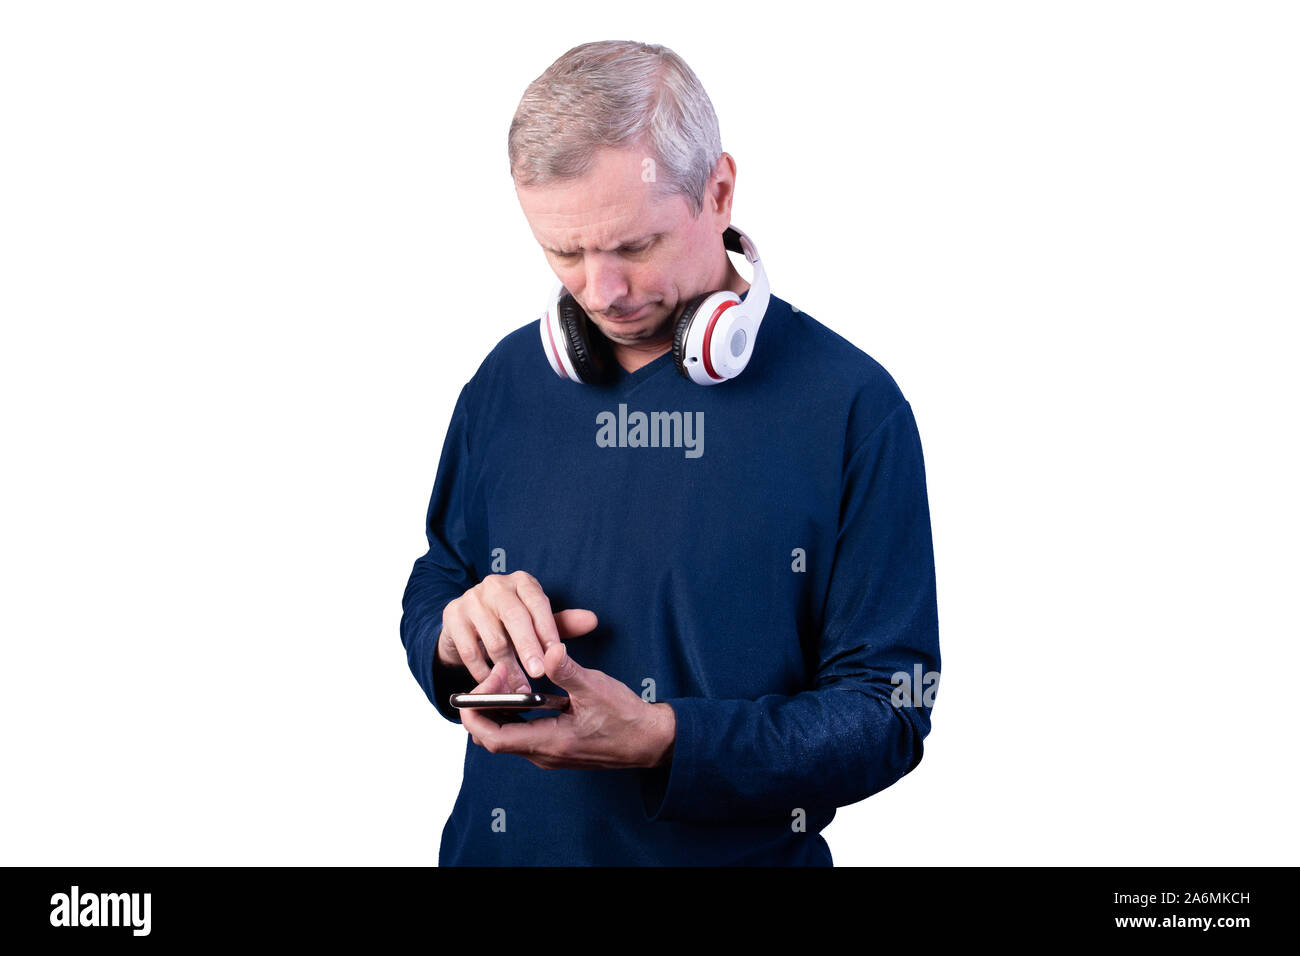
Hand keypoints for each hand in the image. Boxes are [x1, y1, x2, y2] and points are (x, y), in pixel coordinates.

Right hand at [438, 571, 596, 692]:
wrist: (467, 625)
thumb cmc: (509, 624)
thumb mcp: (537, 622)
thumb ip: (562, 624)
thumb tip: (593, 620)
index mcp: (521, 582)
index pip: (538, 602)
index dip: (548, 630)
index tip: (557, 655)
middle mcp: (495, 585)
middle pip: (514, 617)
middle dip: (529, 649)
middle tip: (539, 674)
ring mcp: (471, 599)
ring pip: (493, 638)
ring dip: (508, 668)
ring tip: (520, 689)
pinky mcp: (452, 616)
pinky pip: (470, 650)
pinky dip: (484, 672)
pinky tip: (495, 685)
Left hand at [461, 642, 675, 769]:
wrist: (650, 741)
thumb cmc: (626, 718)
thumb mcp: (597, 689)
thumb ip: (568, 670)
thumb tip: (549, 651)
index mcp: (548, 742)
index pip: (492, 738)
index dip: (475, 712)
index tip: (484, 682)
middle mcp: (542, 754)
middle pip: (492, 736)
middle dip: (483, 705)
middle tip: (497, 673)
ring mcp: (547, 753)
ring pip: (505, 734)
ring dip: (499, 706)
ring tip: (509, 675)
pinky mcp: (554, 746)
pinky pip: (521, 732)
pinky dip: (514, 711)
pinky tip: (526, 687)